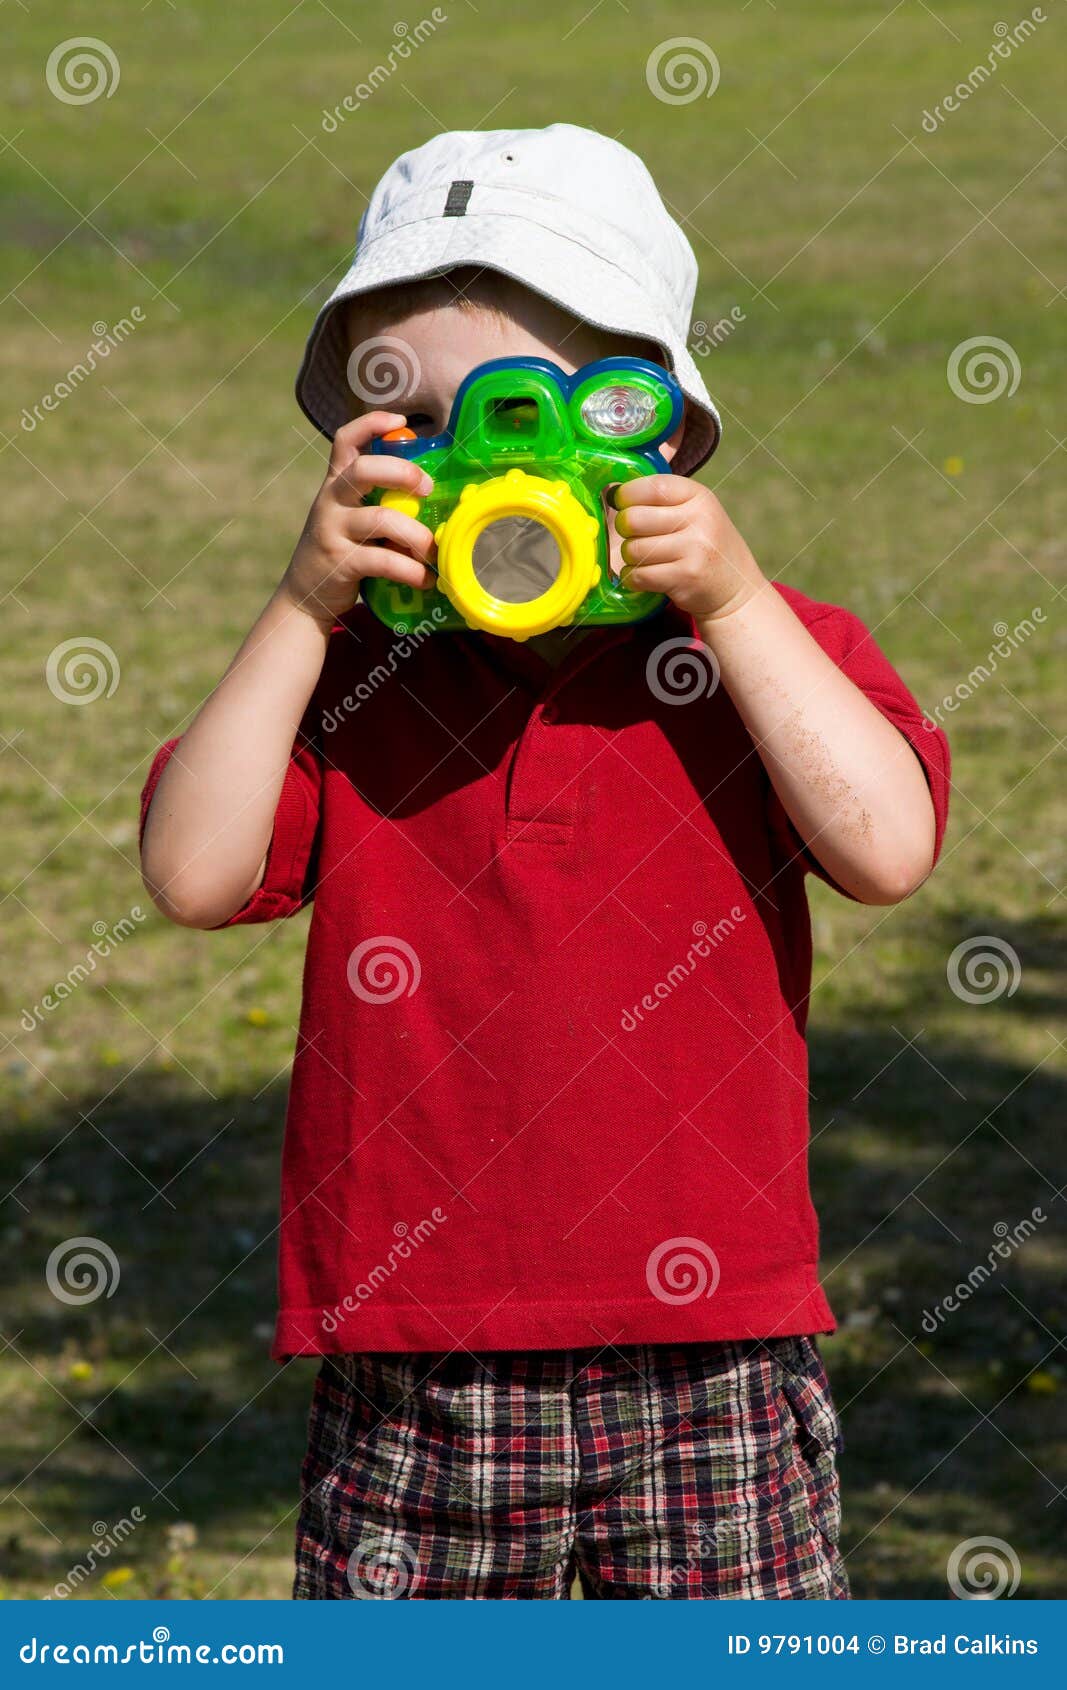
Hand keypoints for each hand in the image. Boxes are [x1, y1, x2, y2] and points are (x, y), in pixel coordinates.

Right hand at [280, 411, 436, 626]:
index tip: (400, 419)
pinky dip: (411, 571)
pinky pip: (383, 561)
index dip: (371, 423)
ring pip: (380, 519)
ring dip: (416, 535)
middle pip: (363, 470)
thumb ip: (380, 505)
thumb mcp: (352, 519)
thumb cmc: (342, 551)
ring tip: (433, 551)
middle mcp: (331, 501)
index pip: (345, 440)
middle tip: (428, 489)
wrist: (305, 596)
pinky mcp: (340, 562)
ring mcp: (333, 531)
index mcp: (336, 485)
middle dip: (403, 473)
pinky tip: (424, 579)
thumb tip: (434, 502)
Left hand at [611, 475, 763, 620]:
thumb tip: (613, 490)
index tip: (622, 503)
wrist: (736, 589)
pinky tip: (645, 577)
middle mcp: (699, 519)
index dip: (628, 495)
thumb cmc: (705, 547)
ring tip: (646, 560)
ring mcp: (694, 549)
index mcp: (699, 496)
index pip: (652, 486)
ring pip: (633, 549)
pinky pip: (638, 575)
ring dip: (630, 558)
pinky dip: (633, 578)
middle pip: (634, 519)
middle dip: (625, 530)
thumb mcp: (697, 512)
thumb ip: (663, 498)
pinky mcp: (685, 577)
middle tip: (635, 537)